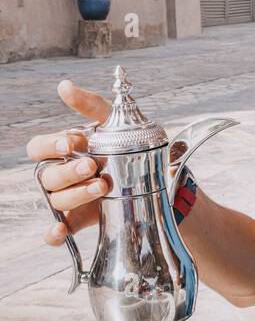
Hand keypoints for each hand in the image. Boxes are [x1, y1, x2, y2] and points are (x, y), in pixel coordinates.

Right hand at [26, 81, 111, 245]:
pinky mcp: (78, 220)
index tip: (71, 142)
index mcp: (62, 150)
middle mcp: (60, 174)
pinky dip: (54, 234)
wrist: (151, 176)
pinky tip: (60, 232)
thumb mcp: (111, 122)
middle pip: (47, 175)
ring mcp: (68, 198)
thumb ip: (90, 105)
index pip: (38, 148)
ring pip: (56, 200)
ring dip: (76, 194)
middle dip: (69, 171)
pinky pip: (56, 231)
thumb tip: (63, 85)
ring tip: (102, 185)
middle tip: (92, 165)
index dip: (50, 145)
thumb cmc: (122, 145)